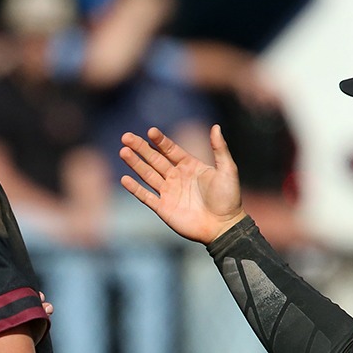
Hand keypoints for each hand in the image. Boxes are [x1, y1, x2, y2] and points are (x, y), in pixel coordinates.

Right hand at [117, 124, 245, 243]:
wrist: (224, 226)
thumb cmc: (228, 198)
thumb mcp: (227, 170)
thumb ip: (220, 148)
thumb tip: (215, 126)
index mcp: (190, 166)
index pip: (170, 150)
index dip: (160, 141)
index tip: (150, 131)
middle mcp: (176, 177)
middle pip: (154, 159)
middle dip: (140, 148)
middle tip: (126, 136)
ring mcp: (169, 193)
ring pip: (147, 175)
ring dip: (135, 164)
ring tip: (123, 151)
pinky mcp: (163, 208)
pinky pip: (146, 197)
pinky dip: (135, 189)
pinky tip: (124, 179)